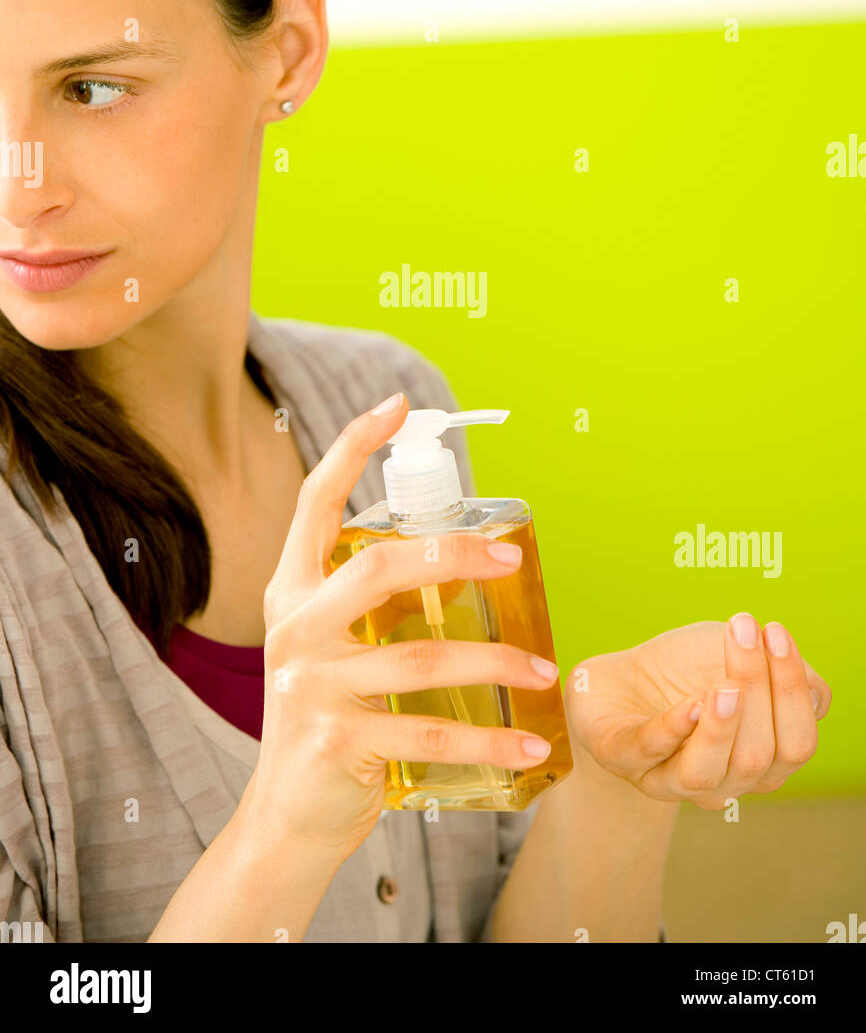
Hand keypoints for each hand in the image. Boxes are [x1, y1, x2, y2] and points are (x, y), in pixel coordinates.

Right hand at [241, 393, 555, 857]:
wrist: (289, 819)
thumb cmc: (329, 722)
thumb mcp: (333, 650)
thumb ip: (369, 606)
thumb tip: (460, 559)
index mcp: (293, 593)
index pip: (315, 504)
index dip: (353, 448)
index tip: (397, 406)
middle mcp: (294, 628)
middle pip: (381, 567)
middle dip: (457, 555)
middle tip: (513, 558)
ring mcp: (311, 684)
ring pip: (424, 656)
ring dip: (497, 661)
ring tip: (543, 671)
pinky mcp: (335, 739)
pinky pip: (431, 730)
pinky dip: (490, 740)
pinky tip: (530, 745)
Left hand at [565, 616, 831, 808]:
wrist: (618, 678)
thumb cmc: (687, 670)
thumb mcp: (735, 657)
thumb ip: (780, 674)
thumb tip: (813, 693)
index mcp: (760, 763)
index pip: (795, 744)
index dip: (792, 692)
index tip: (774, 631)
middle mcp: (721, 782)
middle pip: (756, 755)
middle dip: (756, 689)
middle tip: (745, 630)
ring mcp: (668, 779)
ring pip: (705, 773)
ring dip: (721, 729)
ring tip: (727, 685)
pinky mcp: (621, 760)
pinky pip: (650, 754)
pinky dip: (673, 729)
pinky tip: (689, 703)